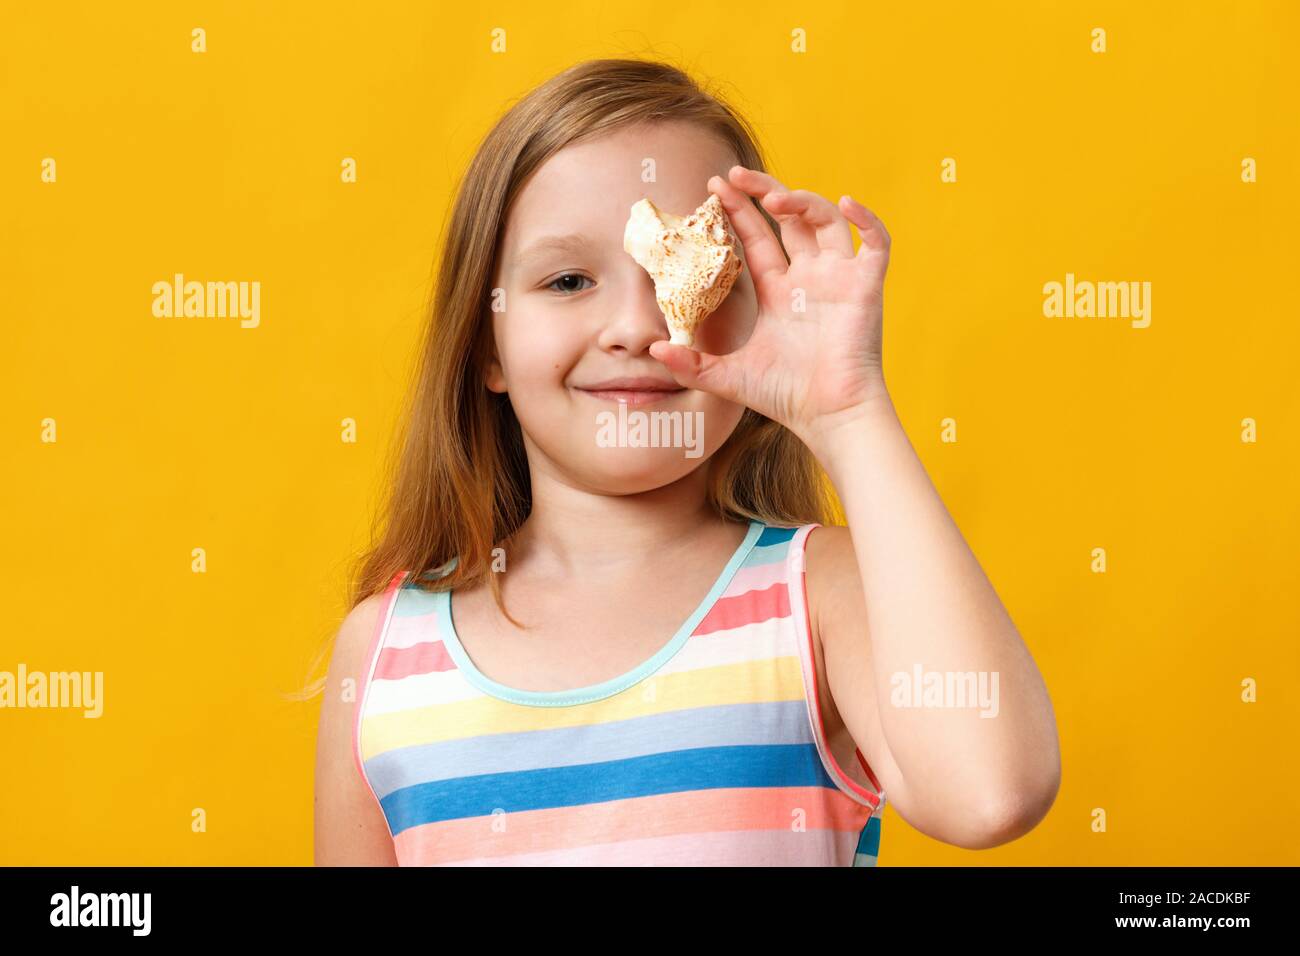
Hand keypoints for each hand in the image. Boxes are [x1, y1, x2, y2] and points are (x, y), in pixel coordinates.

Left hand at [649, 164, 892, 447]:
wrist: (828, 416)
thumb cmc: (784, 397)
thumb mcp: (726, 377)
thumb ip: (690, 363)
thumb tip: (652, 350)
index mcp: (779, 291)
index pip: (757, 237)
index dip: (738, 211)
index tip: (714, 187)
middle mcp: (809, 278)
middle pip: (789, 218)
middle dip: (763, 191)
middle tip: (734, 174)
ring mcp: (839, 279)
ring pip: (826, 220)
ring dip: (802, 201)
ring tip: (773, 199)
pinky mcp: (866, 286)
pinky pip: (876, 242)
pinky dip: (867, 219)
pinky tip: (847, 203)